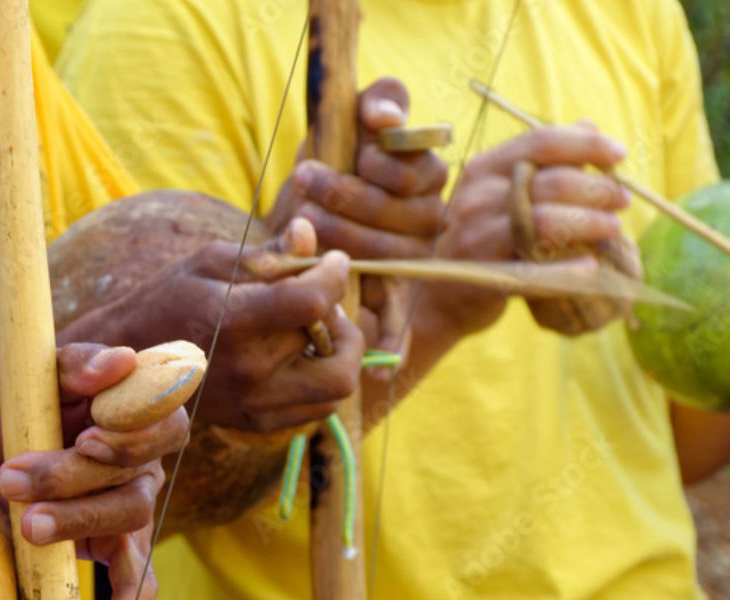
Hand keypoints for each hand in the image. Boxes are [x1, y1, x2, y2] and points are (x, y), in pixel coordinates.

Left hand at [0, 343, 184, 599]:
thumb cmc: (0, 417)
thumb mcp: (28, 383)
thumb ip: (73, 366)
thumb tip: (120, 361)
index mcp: (131, 415)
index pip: (166, 420)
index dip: (134, 434)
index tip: (83, 439)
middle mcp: (141, 463)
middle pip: (138, 478)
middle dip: (76, 482)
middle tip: (13, 479)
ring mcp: (129, 511)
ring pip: (129, 524)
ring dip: (77, 524)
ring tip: (26, 528)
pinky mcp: (115, 554)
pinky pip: (138, 588)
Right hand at [114, 217, 363, 432]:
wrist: (132, 367)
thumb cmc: (170, 302)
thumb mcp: (210, 263)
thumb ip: (267, 254)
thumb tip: (307, 231)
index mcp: (232, 320)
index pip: (312, 301)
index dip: (335, 275)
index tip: (334, 261)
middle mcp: (248, 369)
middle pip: (331, 339)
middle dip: (338, 310)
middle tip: (321, 299)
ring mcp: (255, 402)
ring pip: (339, 383)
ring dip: (342, 351)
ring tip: (319, 330)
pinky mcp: (260, 421)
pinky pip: (320, 406)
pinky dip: (323, 376)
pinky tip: (302, 355)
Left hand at [268, 79, 447, 364]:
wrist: (299, 214)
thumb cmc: (332, 160)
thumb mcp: (350, 120)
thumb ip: (380, 102)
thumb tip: (385, 118)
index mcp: (427, 178)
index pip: (415, 175)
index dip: (377, 165)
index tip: (342, 150)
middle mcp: (430, 220)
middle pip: (404, 216)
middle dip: (349, 196)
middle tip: (305, 181)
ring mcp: (413, 260)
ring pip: (390, 256)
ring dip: (344, 238)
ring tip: (305, 223)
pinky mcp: (393, 298)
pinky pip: (401, 320)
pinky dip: (392, 339)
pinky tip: (381, 366)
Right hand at [423, 122, 629, 336]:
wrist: (438, 297)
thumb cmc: (482, 239)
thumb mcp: (502, 191)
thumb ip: (542, 160)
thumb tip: (589, 126)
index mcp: (484, 169)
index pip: (541, 141)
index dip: (587, 144)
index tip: (619, 155)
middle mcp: (477, 197)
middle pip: (552, 182)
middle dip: (598, 189)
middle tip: (622, 200)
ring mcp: (477, 237)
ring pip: (548, 221)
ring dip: (591, 223)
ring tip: (614, 228)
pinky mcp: (485, 276)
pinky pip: (538, 269)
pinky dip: (571, 270)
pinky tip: (591, 267)